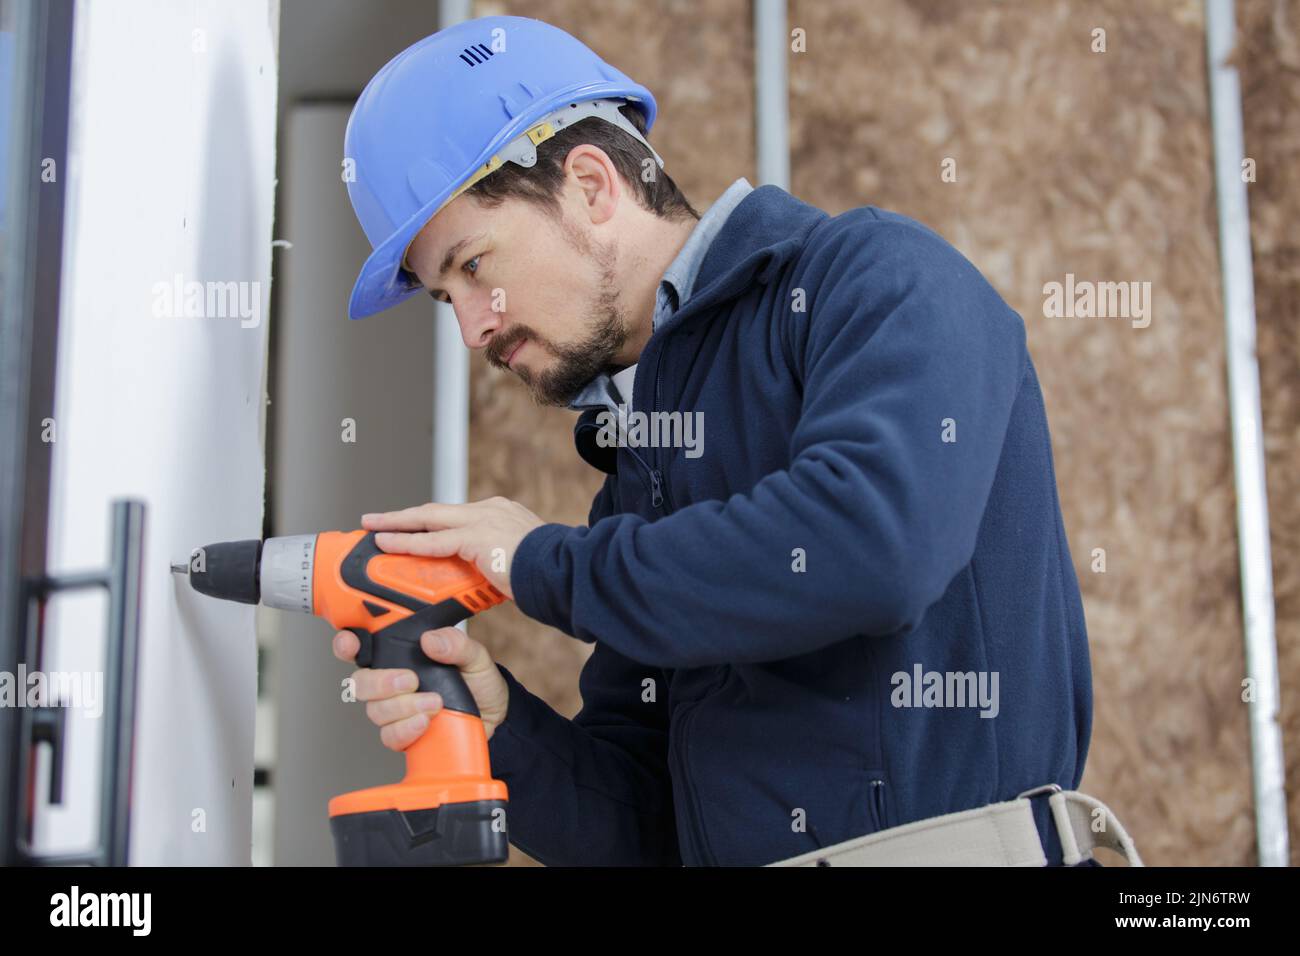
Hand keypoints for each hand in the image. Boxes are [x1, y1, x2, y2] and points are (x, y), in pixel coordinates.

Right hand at [333, 625, 509, 748]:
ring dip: (404, 707)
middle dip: (381, 682)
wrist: (495, 717)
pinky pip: (390, 736)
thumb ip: (456, 643)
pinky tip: (425, 722)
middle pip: (360, 683)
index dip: (347, 645)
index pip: (363, 647)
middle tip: (410, 681)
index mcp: (403, 656)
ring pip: (375, 710)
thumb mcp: (474, 656)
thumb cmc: (478, 683)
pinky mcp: (404, 735)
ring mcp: (396, 711)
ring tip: (435, 702)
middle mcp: (392, 683)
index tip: (350, 643)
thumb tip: (431, 640)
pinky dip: (407, 729)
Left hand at [361, 497, 545, 598]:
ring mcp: (483, 521)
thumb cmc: (550, 574)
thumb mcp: (518, 562)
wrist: (566, 573)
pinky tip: (388, 544)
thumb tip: (483, 579)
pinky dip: (408, 542)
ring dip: (397, 525)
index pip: (455, 516)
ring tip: (372, 530)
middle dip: (403, 516)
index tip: (411, 525)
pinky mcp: (477, 538)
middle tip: (376, 519)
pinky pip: (434, 541)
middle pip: (436, 511)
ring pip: (428, 520)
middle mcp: (490, 510)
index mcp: (501, 514)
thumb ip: (495, 564)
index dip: (429, 521)